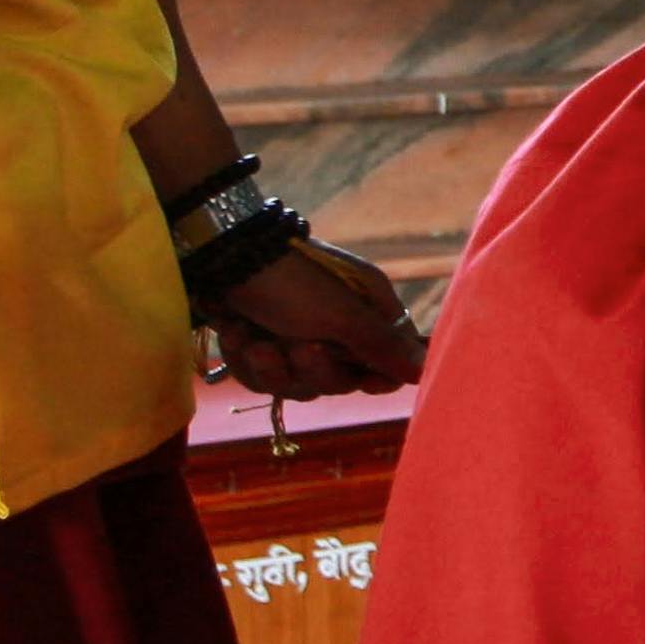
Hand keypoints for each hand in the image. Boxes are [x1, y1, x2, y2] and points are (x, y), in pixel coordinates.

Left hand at [204, 231, 423, 398]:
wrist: (219, 258)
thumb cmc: (291, 281)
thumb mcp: (340, 313)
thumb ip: (381, 344)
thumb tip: (424, 371)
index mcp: (365, 310)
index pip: (389, 358)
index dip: (377, 376)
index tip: (365, 381)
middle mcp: (334, 327)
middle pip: (340, 381)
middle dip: (313, 370)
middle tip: (298, 347)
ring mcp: (294, 339)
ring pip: (296, 384)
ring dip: (272, 366)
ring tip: (254, 340)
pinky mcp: (259, 347)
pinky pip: (260, 377)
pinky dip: (244, 358)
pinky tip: (235, 332)